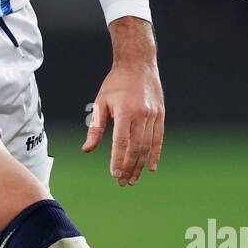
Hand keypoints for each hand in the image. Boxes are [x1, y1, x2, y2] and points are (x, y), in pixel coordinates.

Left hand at [82, 19, 164, 185]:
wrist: (138, 64)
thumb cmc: (115, 84)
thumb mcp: (101, 103)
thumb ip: (95, 127)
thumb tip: (87, 149)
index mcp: (125, 112)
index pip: (121, 142)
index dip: (118, 160)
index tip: (114, 175)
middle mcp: (142, 115)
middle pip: (136, 148)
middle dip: (129, 168)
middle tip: (123, 183)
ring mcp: (153, 115)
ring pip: (147, 146)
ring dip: (140, 165)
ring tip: (133, 180)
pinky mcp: (160, 115)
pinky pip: (158, 138)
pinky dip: (155, 154)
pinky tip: (151, 168)